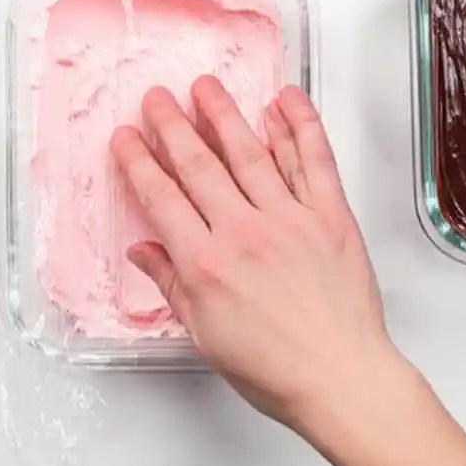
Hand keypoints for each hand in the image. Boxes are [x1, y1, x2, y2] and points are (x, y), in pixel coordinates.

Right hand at [111, 76, 403, 427]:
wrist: (339, 378)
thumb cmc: (274, 368)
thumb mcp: (205, 334)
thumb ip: (172, 285)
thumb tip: (143, 251)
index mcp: (206, 264)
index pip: (162, 197)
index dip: (139, 162)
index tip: (126, 138)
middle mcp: (244, 232)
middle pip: (199, 165)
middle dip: (172, 126)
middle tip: (157, 97)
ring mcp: (290, 219)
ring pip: (250, 153)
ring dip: (224, 115)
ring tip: (205, 87)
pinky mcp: (331, 217)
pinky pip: (314, 161)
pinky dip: (300, 127)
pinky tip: (284, 102)